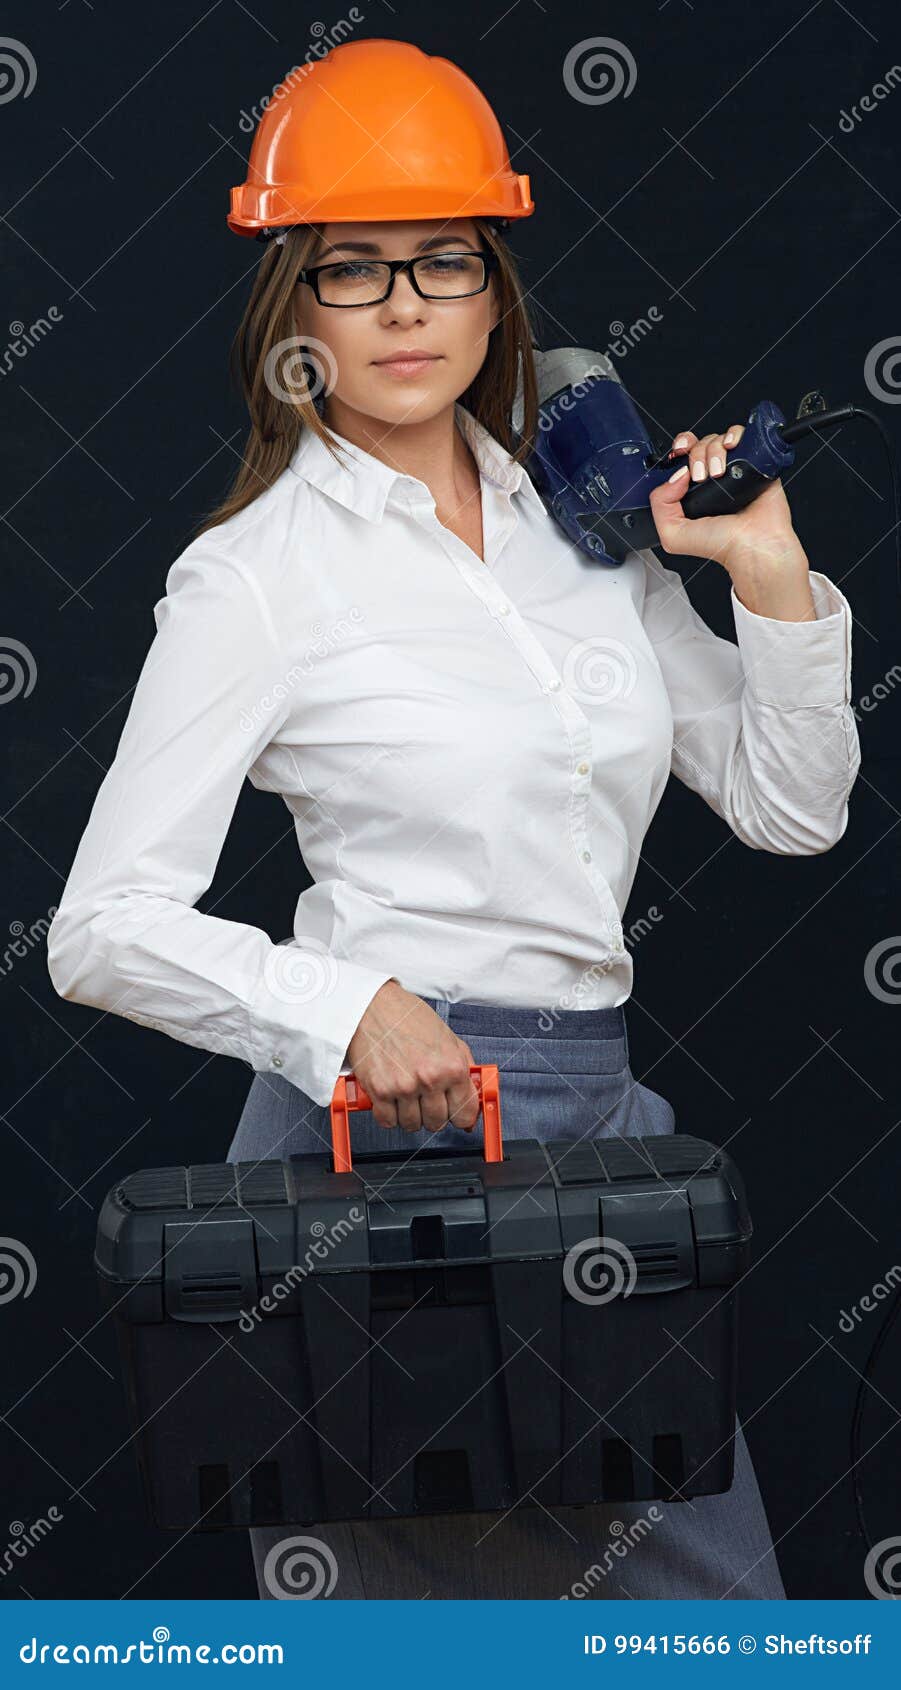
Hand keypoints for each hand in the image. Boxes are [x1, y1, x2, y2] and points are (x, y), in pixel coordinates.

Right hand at [345, 979, 480, 1133]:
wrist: (372, 1005)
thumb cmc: (408, 1018)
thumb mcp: (448, 1038)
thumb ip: (464, 1068)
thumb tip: (474, 1098)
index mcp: (452, 1066)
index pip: (465, 1114)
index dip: (460, 1116)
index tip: (455, 1114)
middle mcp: (429, 1078)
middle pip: (438, 1122)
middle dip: (433, 1113)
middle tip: (426, 1097)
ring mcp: (403, 1086)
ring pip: (412, 1124)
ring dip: (410, 1114)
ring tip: (406, 1094)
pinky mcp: (378, 1091)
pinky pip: (387, 1121)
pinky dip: (388, 1114)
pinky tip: (390, 1098)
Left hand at [649, 423, 805, 578]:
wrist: (754, 543)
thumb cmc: (723, 544)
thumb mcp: (673, 534)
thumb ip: (659, 504)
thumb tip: (675, 475)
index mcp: (692, 491)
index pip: (681, 458)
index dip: (678, 451)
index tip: (678, 456)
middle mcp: (712, 478)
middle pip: (698, 446)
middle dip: (695, 456)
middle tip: (700, 476)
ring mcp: (734, 468)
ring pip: (717, 440)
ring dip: (713, 451)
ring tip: (718, 473)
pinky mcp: (755, 462)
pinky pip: (742, 435)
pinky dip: (734, 435)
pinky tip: (732, 448)